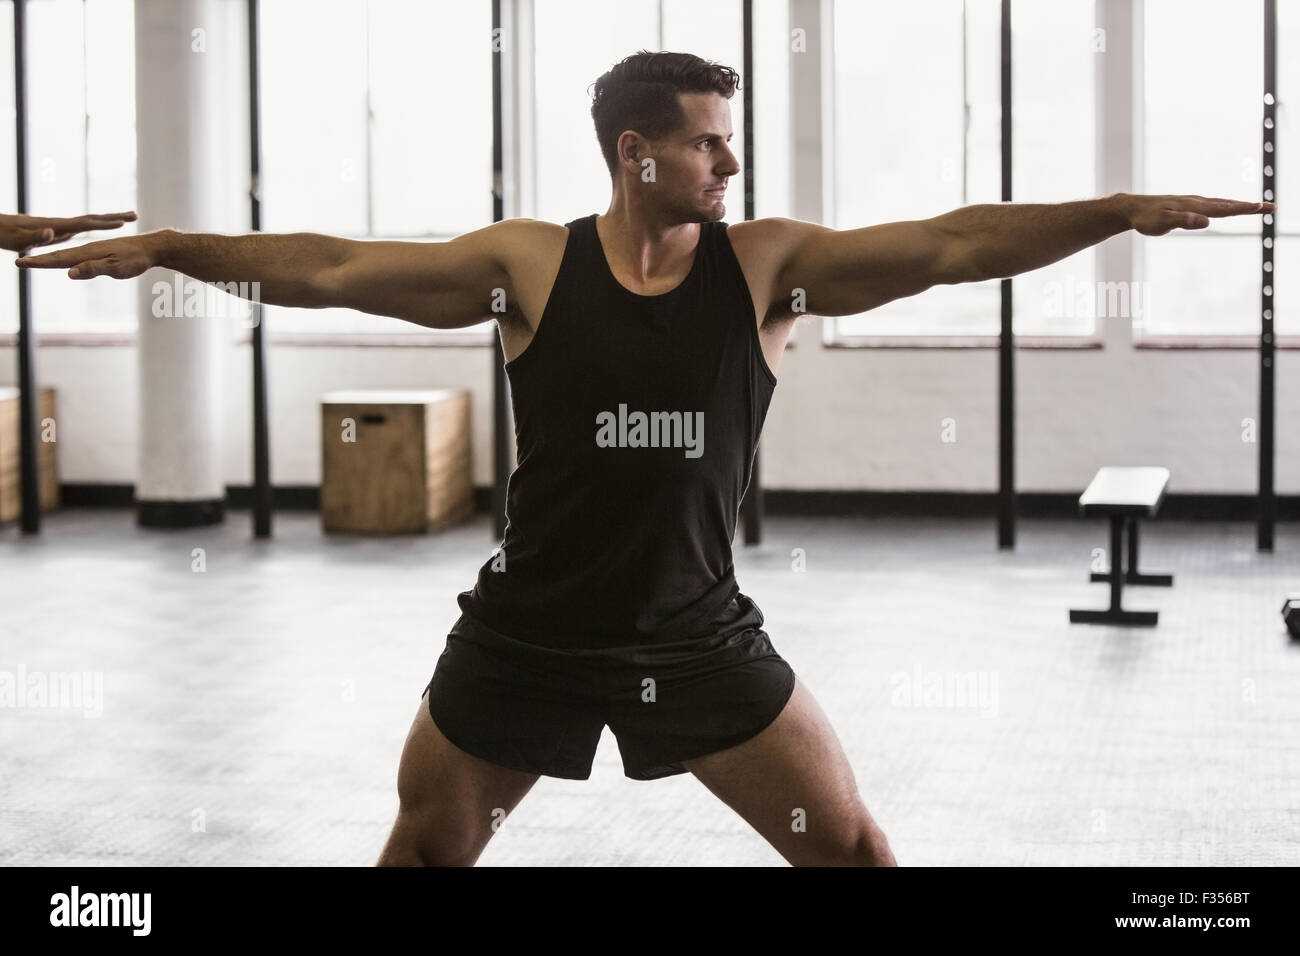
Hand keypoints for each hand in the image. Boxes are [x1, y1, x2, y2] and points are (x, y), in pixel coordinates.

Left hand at [0, 210, 136, 252]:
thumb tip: (52, 233)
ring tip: (126, 219)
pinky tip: (102, 227)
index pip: (86, 222)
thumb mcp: (20, 238)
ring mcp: (59, 226)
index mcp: (57, 227)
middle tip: (133, 214)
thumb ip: (37, 236)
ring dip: (107, 219)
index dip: (104, 221)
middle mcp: (61, 224)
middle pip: (92, 218)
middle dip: (112, 216)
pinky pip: (81, 227)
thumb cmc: (5, 234)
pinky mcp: (56, 230)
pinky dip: (96, 225)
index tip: (123, 220)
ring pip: (88, 221)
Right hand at [14, 231, 164, 279]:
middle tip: (19, 262)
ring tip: (34, 262)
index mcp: (87, 253)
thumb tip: (69, 273)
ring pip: (67, 256)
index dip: (39, 262)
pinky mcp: (100, 254)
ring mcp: (93, 251)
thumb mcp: (116, 267)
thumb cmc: (136, 259)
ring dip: (49, 259)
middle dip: (39, 260)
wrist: (151, 247)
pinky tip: (65, 263)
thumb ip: (93, 269)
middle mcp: (87, 249)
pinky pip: (78, 257)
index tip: (21, 262)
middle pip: (58, 256)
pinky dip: (65, 259)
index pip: (58, 259)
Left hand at [1120, 193, 1275, 235]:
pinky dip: (1225, 206)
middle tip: (1272, 207)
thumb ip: (1184, 222)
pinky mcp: (1187, 205)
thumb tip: (1206, 221)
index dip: (1245, 209)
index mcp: (1195, 207)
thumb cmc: (1146, 219)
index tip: (1264, 208)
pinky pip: (1211, 205)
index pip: (1225, 209)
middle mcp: (1197, 202)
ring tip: (1256, 207)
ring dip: (1240, 205)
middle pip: (1228, 204)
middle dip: (1250, 206)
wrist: (1132, 208)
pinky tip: (1226, 208)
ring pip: (1221, 203)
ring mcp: (1193, 202)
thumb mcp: (1162, 224)